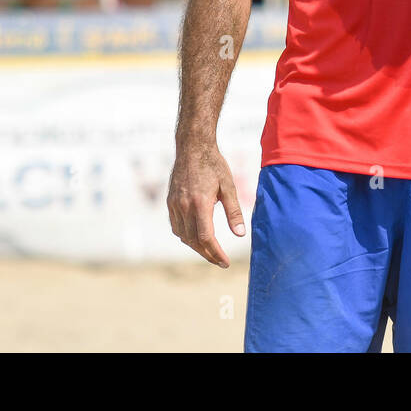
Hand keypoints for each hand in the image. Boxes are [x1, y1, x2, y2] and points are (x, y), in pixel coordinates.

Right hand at [166, 142, 245, 267]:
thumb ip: (234, 212)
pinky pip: (176, 227)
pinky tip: (196, 237)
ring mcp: (174, 204)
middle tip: (220, 261)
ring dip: (196, 247)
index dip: (215, 253)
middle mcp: (184, 206)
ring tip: (211, 251)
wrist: (192, 148)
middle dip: (208, 254)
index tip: (225, 262)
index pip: (206, 237)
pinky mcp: (170, 202)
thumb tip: (240, 234)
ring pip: (183, 236)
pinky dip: (186, 236)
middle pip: (194, 241)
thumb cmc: (213, 165)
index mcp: (200, 203)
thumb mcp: (229, 186)